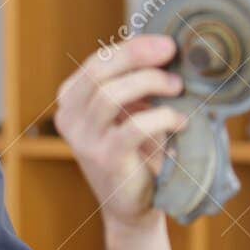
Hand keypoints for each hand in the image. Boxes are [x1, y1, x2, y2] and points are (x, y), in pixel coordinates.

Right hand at [54, 35, 187, 231]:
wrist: (134, 205)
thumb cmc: (136, 153)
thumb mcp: (127, 112)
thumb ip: (132, 84)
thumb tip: (164, 49)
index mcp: (70, 102)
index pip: (96, 63)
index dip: (130, 48)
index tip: (164, 44)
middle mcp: (69, 119)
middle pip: (98, 74)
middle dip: (137, 56)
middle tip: (171, 52)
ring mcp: (84, 141)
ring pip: (110, 95)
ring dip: (150, 83)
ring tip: (177, 88)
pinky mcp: (105, 159)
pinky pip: (133, 127)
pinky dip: (161, 117)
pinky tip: (180, 121)